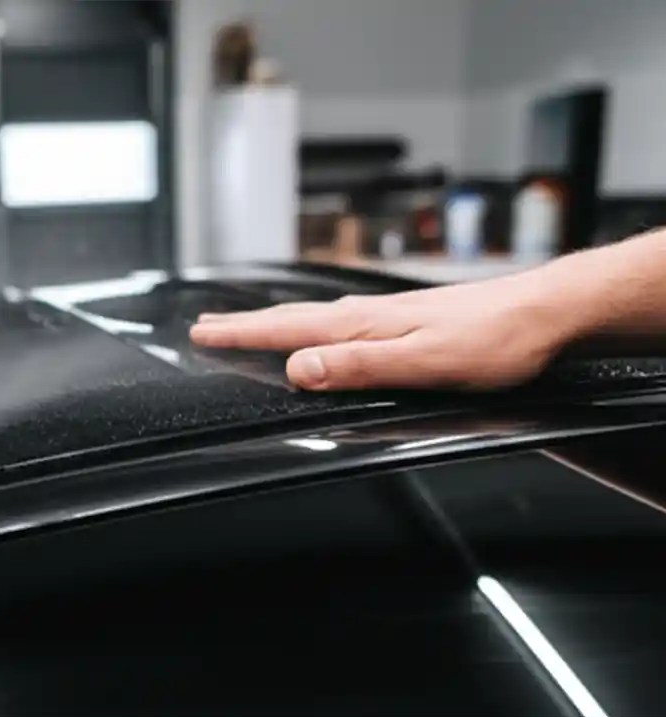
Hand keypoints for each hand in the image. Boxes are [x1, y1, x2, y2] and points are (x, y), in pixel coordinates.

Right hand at [190, 271, 585, 391]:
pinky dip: (314, 326)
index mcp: (363, 326)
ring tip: (250, 328)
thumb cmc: (495, 340)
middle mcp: (369, 315)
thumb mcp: (424, 363)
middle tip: (206, 326)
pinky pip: (342, 323)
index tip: (202, 334)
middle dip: (246, 325)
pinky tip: (323, 332)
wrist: (548, 312)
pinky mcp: (408, 320)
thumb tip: (298, 368)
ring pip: (315, 319)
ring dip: (277, 324)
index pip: (287, 331)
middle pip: (292, 320)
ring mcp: (388, 315)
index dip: (242, 335)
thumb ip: (359, 366)